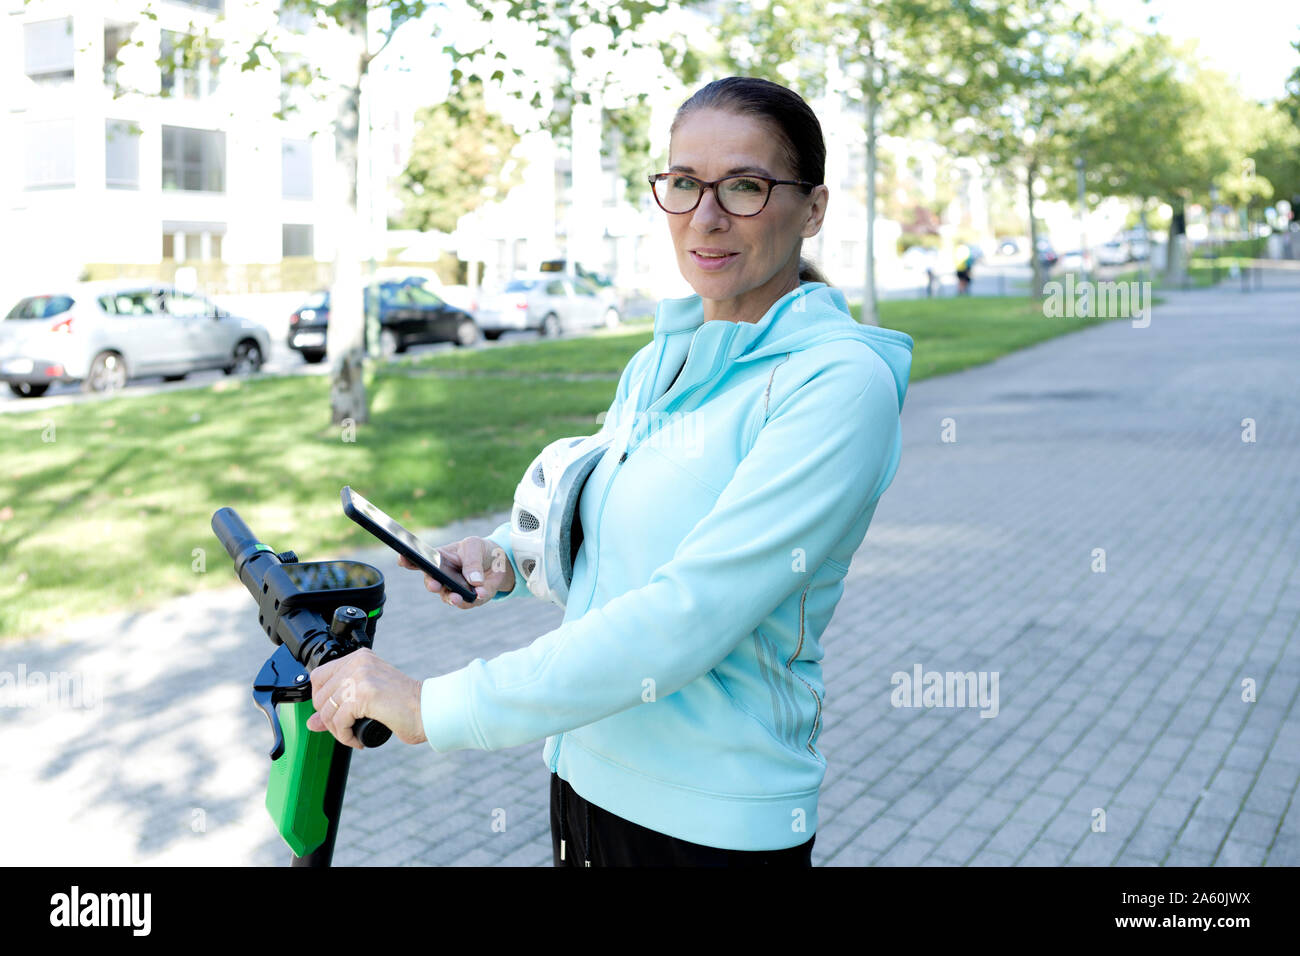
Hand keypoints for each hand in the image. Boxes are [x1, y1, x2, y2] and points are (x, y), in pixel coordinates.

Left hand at [305, 647, 426, 747]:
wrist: (429, 710)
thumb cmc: (405, 705)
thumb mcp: (367, 700)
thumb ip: (339, 705)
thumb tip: (311, 722)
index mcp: (360, 658)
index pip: (319, 677)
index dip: (321, 701)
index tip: (334, 714)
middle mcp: (358, 663)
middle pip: (320, 696)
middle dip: (328, 719)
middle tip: (346, 729)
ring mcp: (360, 676)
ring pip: (327, 711)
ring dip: (337, 731)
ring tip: (353, 736)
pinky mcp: (364, 694)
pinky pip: (339, 721)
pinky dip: (345, 736)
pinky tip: (358, 739)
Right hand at [396, 535, 515, 608]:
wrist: (498, 561)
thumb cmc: (478, 550)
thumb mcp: (474, 547)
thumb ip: (472, 562)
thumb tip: (473, 581)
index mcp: (438, 560)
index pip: (419, 561)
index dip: (408, 560)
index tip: (402, 559)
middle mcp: (442, 577)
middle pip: (431, 583)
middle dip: (432, 585)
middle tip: (435, 585)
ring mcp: (455, 590)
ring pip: (448, 598)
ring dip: (452, 598)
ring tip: (457, 597)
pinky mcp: (470, 599)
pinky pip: (469, 602)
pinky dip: (475, 599)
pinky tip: (479, 593)